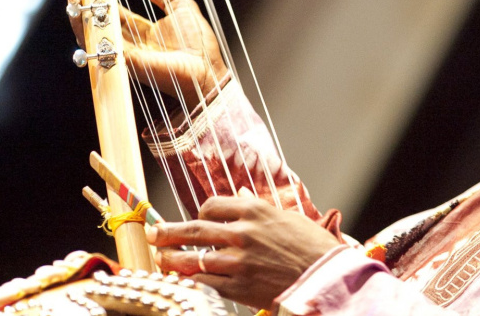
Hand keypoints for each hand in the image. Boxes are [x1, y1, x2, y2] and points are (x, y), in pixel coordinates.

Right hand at [62, 0, 226, 108]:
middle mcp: (128, 41)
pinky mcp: (123, 60)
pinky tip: (78, 11)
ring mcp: (123, 52)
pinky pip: (98, 44)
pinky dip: (86, 28)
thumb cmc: (199, 43)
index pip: (112, 7)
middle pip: (96, 17)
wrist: (208, 69)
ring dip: (76, 10)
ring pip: (90, 30)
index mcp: (141, 29)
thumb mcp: (180, 5)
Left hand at [147, 196, 340, 308]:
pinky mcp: (237, 286)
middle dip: (167, 231)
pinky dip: (190, 280)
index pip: (211, 206)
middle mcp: (242, 233)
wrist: (326, 277)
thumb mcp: (286, 218)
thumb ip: (258, 208)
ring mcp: (237, 261)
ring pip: (191, 259)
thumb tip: (240, 194)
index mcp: (255, 211)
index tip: (197, 218)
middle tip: (153, 232)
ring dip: (171, 259)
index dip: (200, 213)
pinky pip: (203, 282)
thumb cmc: (312, 245)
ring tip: (160, 258)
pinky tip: (182, 279)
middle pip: (193, 230)